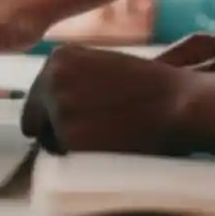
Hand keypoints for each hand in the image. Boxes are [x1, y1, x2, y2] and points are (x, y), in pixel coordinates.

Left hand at [21, 46, 199, 155]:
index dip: (59, 111)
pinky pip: (65, 158)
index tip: (86, 114)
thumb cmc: (150, 87)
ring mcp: (57, 107)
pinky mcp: (67, 136)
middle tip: (94, 131)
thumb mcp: (103, 64)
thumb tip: (50, 105)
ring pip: (50, 141)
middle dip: (56, 129)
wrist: (179, 104)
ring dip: (71, 144)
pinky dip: (83, 158)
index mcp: (58, 57)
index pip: (38, 96)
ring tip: (107, 135)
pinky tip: (109, 145)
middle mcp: (50, 78)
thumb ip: (73, 77)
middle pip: (35, 119)